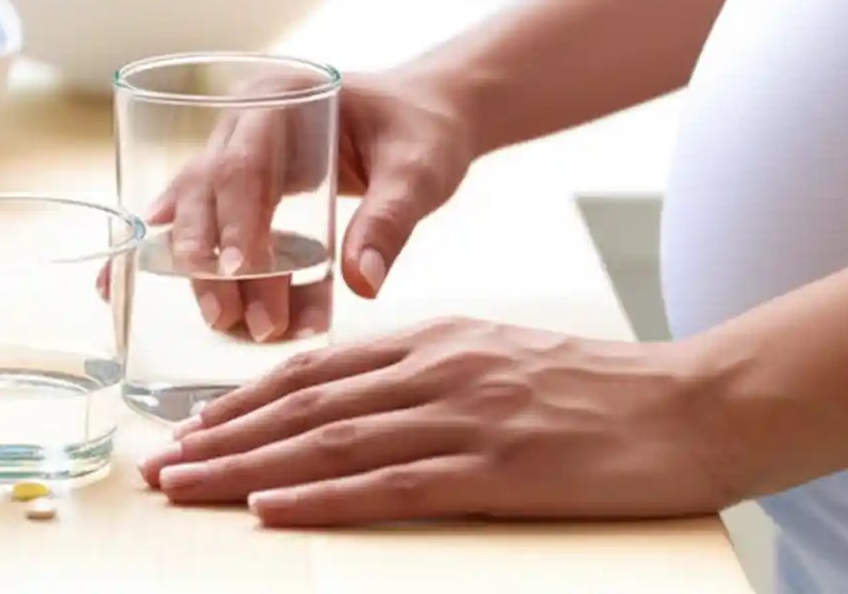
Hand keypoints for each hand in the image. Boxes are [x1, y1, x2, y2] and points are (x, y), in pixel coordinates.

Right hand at [102, 69, 474, 341]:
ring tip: (216, 322)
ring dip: (197, 268)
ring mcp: (229, 148)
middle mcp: (241, 116)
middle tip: (230, 319)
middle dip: (212, 260)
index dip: (235, 221)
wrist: (422, 116)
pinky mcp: (233, 181)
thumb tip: (362, 286)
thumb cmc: (423, 133)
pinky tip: (119, 288)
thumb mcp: (420, 172)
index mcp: (282, 96)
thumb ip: (391, 222)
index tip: (240, 275)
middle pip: (207, 191)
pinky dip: (167, 254)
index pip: (244, 163)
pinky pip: (194, 217)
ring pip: (195, 210)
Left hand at [138, 317, 731, 526]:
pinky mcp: (494, 468)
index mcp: (433, 338)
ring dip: (246, 468)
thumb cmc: (591, 386)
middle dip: (222, 437)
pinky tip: (269, 510)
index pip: (316, 368)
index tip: (192, 426)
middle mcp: (434, 368)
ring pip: (329, 442)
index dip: (244, 399)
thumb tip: (355, 396)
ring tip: (186, 488)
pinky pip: (388, 486)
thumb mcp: (496, 354)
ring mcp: (462, 416)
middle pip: (304, 405)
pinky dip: (321, 498)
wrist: (687, 402)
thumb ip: (425, 367)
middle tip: (159, 465)